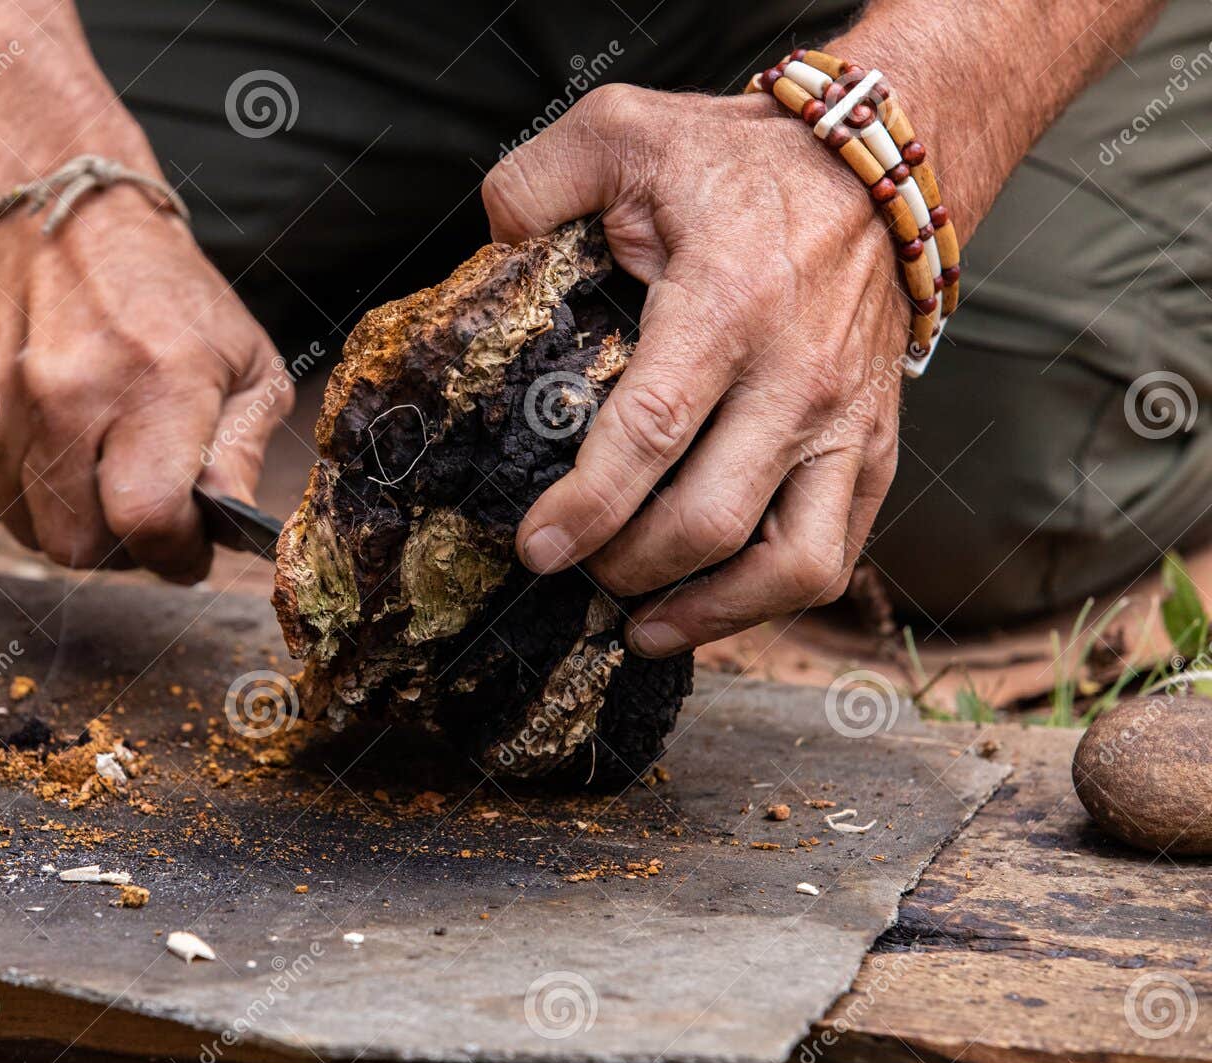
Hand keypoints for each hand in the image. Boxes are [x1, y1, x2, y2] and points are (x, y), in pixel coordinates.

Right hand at [0, 189, 290, 580]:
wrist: (49, 204)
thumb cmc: (160, 291)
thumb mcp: (242, 359)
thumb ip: (243, 451)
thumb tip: (225, 524)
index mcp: (152, 382)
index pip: (148, 521)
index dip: (174, 554)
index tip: (188, 546)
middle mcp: (61, 394)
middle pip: (79, 544)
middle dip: (119, 542)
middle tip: (137, 503)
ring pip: (23, 528)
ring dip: (65, 514)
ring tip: (90, 458)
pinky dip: (15, 489)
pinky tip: (42, 440)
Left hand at [483, 84, 906, 654]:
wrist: (879, 169)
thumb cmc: (744, 162)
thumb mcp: (626, 131)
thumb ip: (539, 180)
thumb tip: (487, 242)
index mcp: (728, 304)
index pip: (653, 430)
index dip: (588, 506)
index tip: (537, 549)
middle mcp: (798, 378)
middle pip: (710, 518)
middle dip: (628, 567)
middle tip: (573, 572)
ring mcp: (846, 423)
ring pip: (792, 564)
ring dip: (710, 613)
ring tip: (643, 627)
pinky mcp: (874, 448)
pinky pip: (834, 555)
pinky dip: (769, 600)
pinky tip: (712, 607)